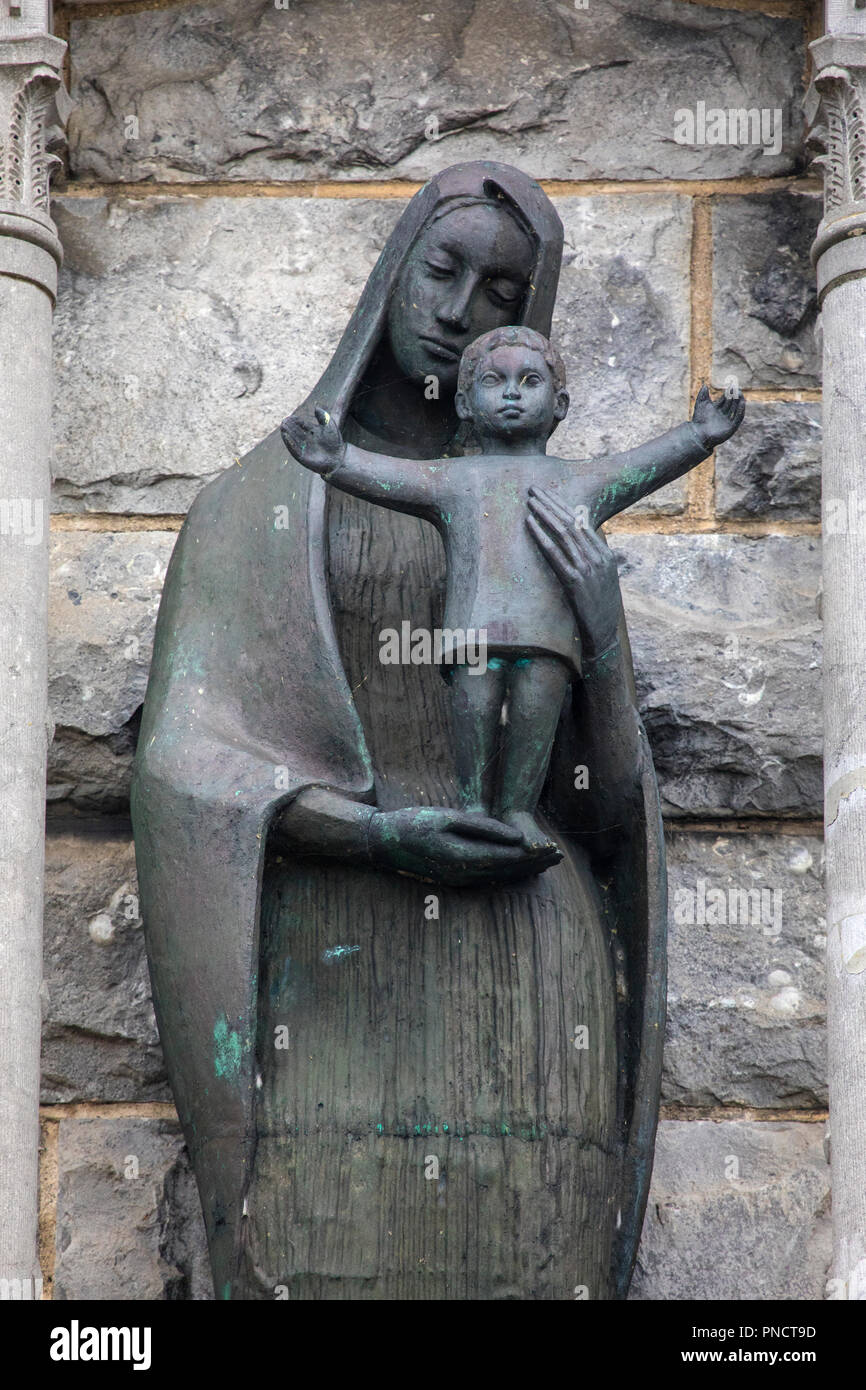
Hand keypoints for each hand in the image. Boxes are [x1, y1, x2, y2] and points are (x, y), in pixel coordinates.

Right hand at [280, 405, 344, 473]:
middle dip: (290, 426)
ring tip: (283, 427)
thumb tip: (316, 408)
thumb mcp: (330, 427)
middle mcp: (306, 440)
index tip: (291, 417)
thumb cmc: (335, 442)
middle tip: (284, 421)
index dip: (296, 421)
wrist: (338, 458)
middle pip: (296, 432)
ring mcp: (304, 449)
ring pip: (293, 440)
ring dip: (287, 434)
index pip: (302, 425)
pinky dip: (290, 443)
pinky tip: (286, 436)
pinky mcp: (303, 458)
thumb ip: (323, 417)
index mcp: (311, 432)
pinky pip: (294, 450)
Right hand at [368, 806, 560, 886]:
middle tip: (559, 858)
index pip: (509, 858)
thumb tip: (516, 836)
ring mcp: (458, 880)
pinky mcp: (454, 879)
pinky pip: (488, 879)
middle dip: (535, 864)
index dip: (534, 854)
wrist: (382, 842)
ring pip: (500, 877)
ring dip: (524, 871)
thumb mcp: (448, 817)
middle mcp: (464, 875)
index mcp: (464, 858)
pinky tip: (518, 870)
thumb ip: (483, 827)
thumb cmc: (413, 823)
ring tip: (546, 864)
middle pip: (508, 871)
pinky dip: (507, 874)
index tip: (554, 848)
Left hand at [526, 487, 620, 659]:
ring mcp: (587, 569)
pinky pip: (555, 554)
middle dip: (550, 503)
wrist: (603, 636)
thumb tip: (575, 547)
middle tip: (532, 489)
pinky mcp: (575, 582)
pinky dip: (541, 536)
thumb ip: (590, 563)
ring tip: (529, 501)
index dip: (561, 506)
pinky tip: (529, 525)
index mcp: (604, 555)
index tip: (546, 494)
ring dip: (544, 514)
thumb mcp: (600, 582)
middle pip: (571, 522)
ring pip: (563, 533)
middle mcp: (598, 558)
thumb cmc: (597, 611)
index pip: (581, 522)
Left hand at [691, 383, 745, 449]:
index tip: (732, 385)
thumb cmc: (698, 420)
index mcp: (717, 409)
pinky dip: (740, 411)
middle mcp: (723, 414)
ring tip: (740, 394)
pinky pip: (738, 418)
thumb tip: (704, 385)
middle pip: (731, 403)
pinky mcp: (731, 428)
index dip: (729, 392)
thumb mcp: (700, 405)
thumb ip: (702, 395)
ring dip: (739, 402)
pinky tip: (742, 403)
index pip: (725, 399)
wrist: (698, 434)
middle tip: (737, 389)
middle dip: (735, 396)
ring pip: (735, 410)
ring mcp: (727, 421)